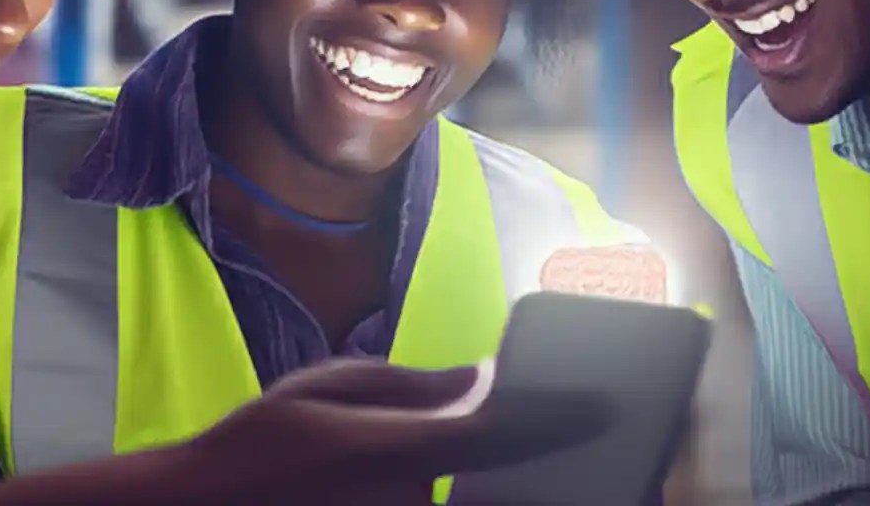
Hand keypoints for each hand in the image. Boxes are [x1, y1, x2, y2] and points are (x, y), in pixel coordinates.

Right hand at [171, 357, 611, 504]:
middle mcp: (408, 500)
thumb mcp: (329, 387)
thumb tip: (478, 376)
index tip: (609, 406)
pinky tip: (496, 481)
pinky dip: (463, 497)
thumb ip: (409, 383)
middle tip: (596, 438)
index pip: (496, 434)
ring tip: (557, 462)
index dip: (557, 419)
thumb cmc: (260, 443)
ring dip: (507, 486)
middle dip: (547, 466)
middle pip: (499, 485)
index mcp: (396, 450)